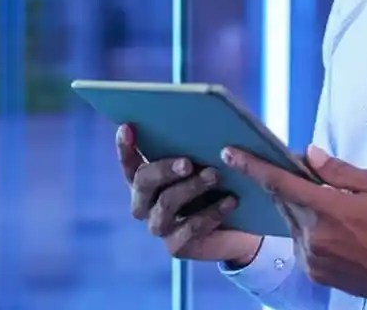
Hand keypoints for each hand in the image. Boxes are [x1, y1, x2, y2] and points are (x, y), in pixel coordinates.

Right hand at [117, 124, 262, 264]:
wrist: (241, 228)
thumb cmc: (220, 184)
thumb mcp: (208, 161)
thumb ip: (197, 145)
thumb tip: (200, 119)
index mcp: (148, 179)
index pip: (129, 162)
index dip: (125, 147)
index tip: (128, 127)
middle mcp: (146, 203)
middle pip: (142, 181)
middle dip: (164, 169)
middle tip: (187, 162)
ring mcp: (158, 226)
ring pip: (165, 203)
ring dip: (190, 188)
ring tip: (214, 175)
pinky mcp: (176, 246)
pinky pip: (189, 228)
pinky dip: (211, 212)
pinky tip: (230, 200)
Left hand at [221, 144, 366, 309]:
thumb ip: (338, 171)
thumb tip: (309, 154)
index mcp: (328, 210)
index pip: (280, 182)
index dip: (252, 165)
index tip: (230, 152)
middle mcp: (313, 235)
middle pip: (284, 200)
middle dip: (286, 182)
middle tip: (303, 171)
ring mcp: (310, 257)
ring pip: (291, 220)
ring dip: (300, 207)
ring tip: (330, 205)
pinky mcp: (312, 272)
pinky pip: (299, 241)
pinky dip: (307, 228)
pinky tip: (333, 228)